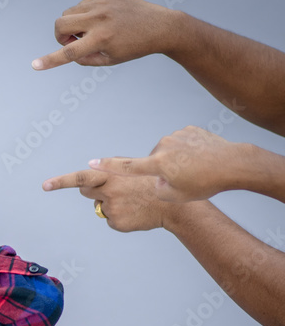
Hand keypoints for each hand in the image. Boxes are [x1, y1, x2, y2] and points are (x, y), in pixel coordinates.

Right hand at [32, 0, 178, 69]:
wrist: (160, 26)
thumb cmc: (133, 47)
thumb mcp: (109, 59)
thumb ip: (83, 58)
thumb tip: (66, 48)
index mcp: (102, 39)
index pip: (69, 52)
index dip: (50, 60)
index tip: (35, 65)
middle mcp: (100, 19)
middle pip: (60, 25)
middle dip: (59, 36)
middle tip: (73, 41)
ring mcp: (102, 4)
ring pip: (68, 13)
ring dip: (71, 25)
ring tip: (89, 31)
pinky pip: (81, 4)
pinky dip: (83, 14)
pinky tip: (101, 19)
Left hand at [42, 169, 173, 231]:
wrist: (172, 205)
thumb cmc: (149, 184)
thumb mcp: (129, 170)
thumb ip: (108, 172)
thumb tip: (91, 179)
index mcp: (110, 176)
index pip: (80, 178)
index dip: (61, 182)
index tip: (45, 186)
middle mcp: (108, 191)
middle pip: (86, 192)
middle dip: (94, 190)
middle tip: (114, 190)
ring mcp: (111, 208)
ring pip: (100, 206)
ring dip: (110, 204)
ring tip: (131, 201)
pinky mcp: (116, 222)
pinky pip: (109, 219)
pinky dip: (119, 216)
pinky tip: (134, 212)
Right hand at [88, 126, 247, 201]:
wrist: (234, 163)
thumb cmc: (206, 184)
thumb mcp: (177, 196)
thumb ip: (156, 188)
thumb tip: (152, 179)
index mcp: (158, 164)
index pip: (126, 165)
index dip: (106, 166)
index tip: (91, 163)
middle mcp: (163, 147)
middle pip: (151, 161)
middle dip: (160, 170)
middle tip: (183, 178)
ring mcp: (176, 136)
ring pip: (166, 152)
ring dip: (175, 160)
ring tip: (195, 168)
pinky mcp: (188, 130)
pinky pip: (179, 143)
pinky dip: (186, 151)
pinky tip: (200, 158)